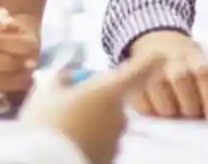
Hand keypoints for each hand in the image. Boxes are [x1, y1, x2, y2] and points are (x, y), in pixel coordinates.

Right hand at [20, 51, 165, 163]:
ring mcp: (115, 143)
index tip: (161, 54)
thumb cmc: (46, 124)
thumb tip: (66, 77)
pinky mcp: (107, 162)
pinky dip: (87, 144)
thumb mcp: (45, 94)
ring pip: (106, 126)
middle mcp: (119, 117)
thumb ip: (60, 80)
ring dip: (91, 124)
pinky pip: (99, 147)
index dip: (150, 61)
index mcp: (109, 92)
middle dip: (97, 100)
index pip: (139, 71)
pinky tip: (65, 145)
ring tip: (61, 129)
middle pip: (115, 101)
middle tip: (68, 104)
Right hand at [127, 30, 207, 126]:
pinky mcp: (131, 81)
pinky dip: (154, 113)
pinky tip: (159, 106)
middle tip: (196, 113)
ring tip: (178, 108)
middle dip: (193, 108)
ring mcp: (150, 69)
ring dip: (174, 113)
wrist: (154, 39)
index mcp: (198, 55)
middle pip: (185, 89)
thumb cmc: (191, 63)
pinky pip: (144, 108)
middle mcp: (173, 59)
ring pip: (165, 103)